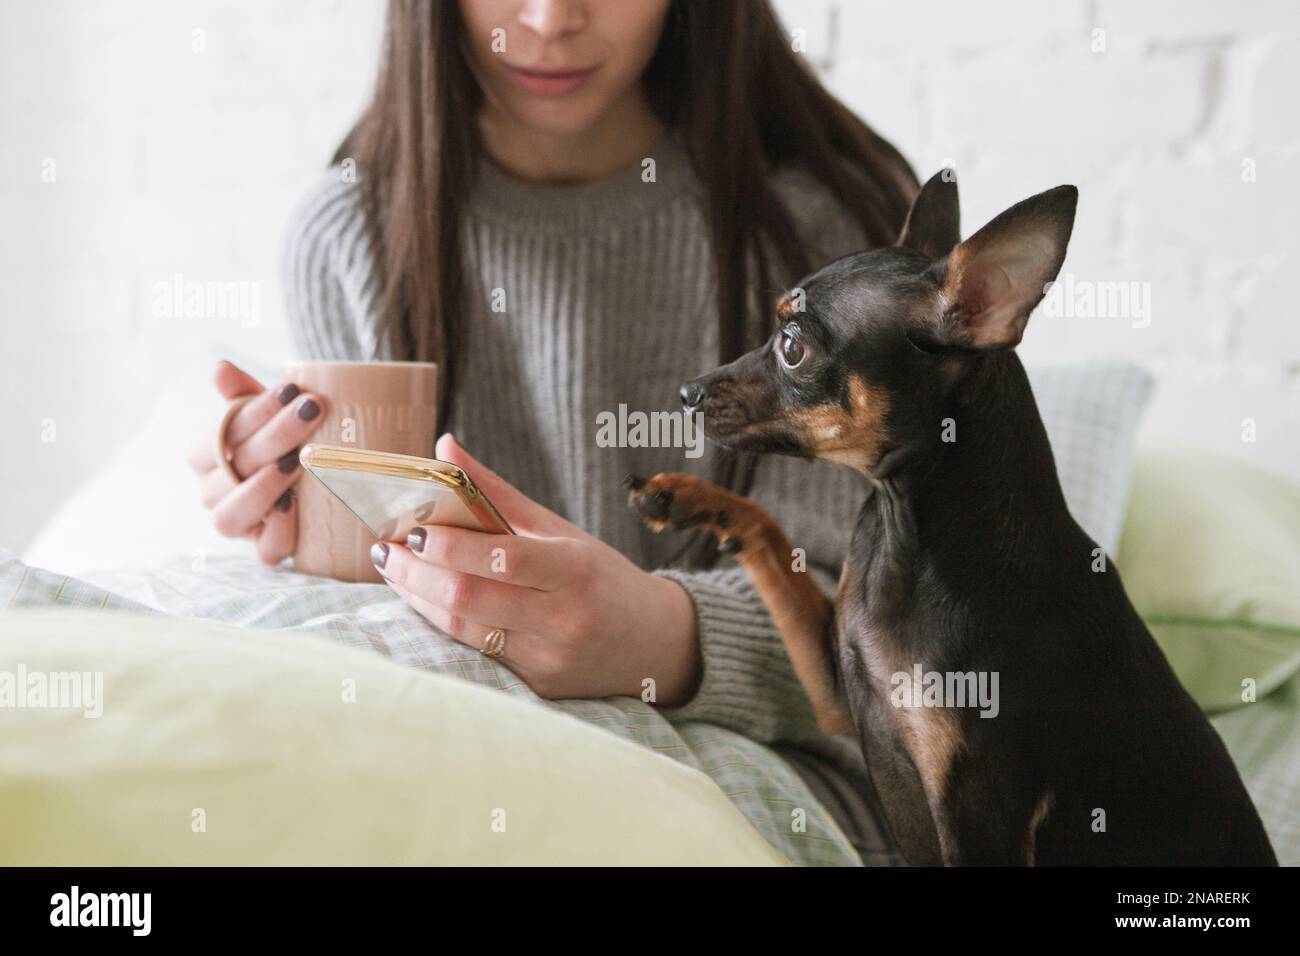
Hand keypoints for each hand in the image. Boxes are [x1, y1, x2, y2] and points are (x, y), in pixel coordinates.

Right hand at [188, 361, 326, 563]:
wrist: (321, 478)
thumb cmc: (287, 441)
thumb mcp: (271, 415)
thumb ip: (245, 394)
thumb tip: (221, 369)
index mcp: (205, 455)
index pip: (219, 434)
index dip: (254, 412)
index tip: (293, 390)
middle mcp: (212, 492)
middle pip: (231, 470)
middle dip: (273, 437)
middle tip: (311, 412)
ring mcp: (238, 523)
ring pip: (230, 517)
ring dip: (262, 488)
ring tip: (296, 462)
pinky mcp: (265, 548)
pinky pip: (264, 550)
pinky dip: (278, 531)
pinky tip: (295, 505)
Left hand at [372, 434, 702, 704]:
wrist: (655, 644)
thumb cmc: (601, 578)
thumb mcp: (560, 531)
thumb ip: (497, 493)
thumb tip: (443, 447)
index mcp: (572, 571)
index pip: (501, 557)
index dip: (450, 545)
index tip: (411, 529)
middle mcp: (561, 619)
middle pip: (469, 597)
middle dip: (416, 573)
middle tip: (385, 550)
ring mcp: (548, 659)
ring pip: (463, 629)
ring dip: (419, 598)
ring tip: (395, 571)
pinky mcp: (537, 687)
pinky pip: (477, 655)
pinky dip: (443, 625)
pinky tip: (423, 602)